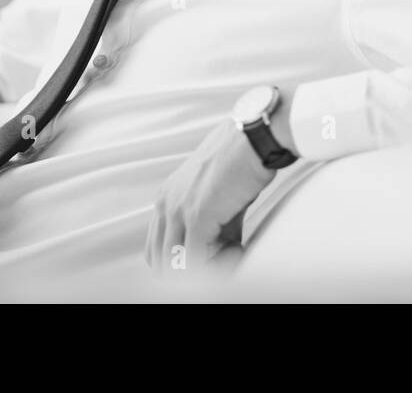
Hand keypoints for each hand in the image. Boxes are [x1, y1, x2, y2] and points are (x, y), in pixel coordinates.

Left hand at [144, 118, 276, 273]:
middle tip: (220, 267)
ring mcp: (178, 210)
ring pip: (174, 264)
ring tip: (231, 261)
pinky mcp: (197, 216)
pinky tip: (237, 255)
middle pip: (159, 260)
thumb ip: (214, 228)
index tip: (207, 264)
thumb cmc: (242, 163)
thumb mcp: (220, 199)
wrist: (255, 138)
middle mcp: (165, 204)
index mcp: (166, 198)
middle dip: (186, 274)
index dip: (179, 263)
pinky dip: (215, 267)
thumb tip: (223, 255)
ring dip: (202, 273)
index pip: (156, 248)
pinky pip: (195, 259)